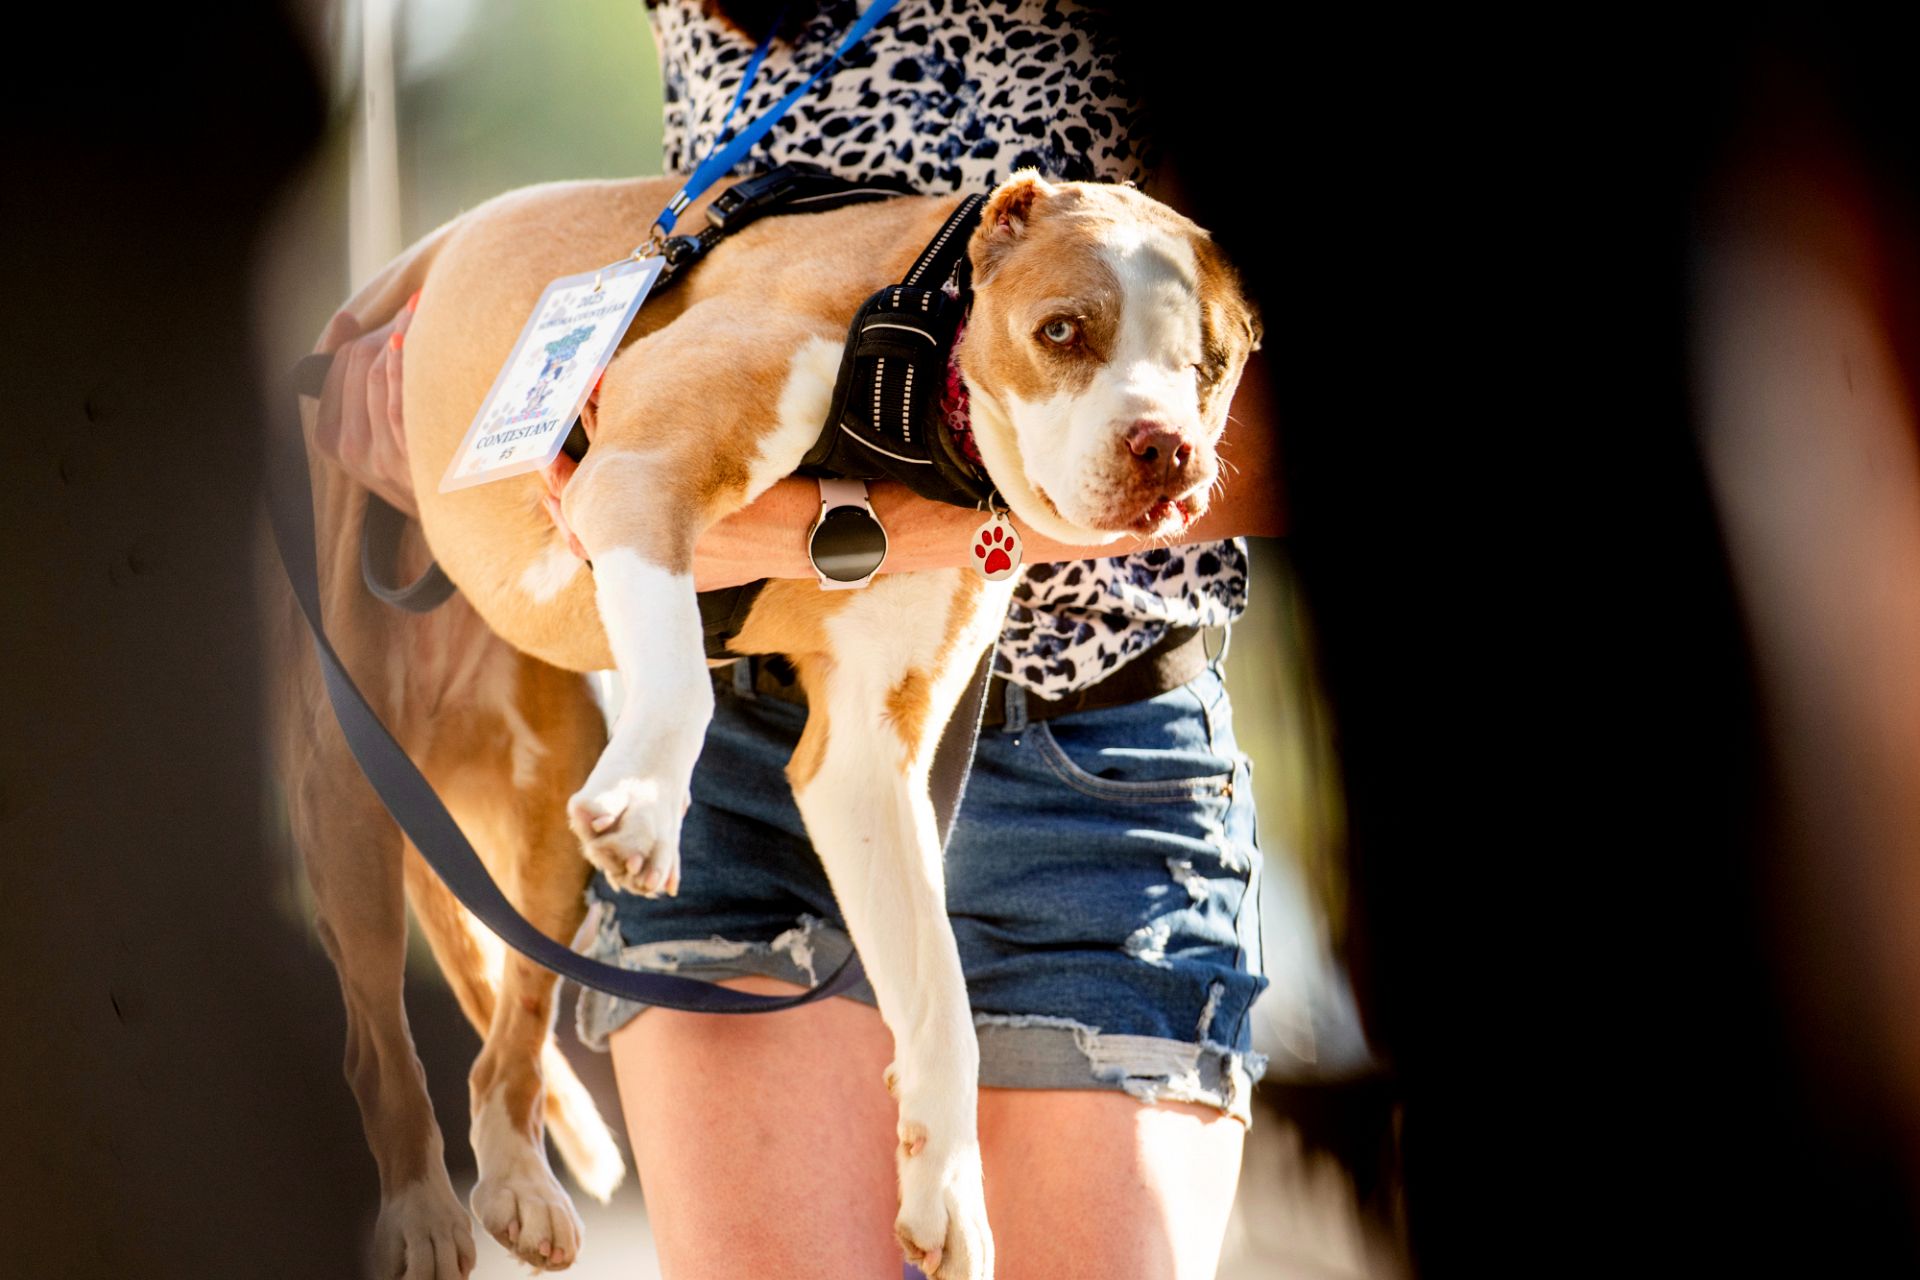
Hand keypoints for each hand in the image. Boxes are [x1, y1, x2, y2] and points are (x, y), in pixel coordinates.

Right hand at [313, 295, 417, 514]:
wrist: (455, 515)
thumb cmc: (417, 459)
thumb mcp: (378, 426)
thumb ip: (356, 376)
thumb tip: (346, 319)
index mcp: (331, 437)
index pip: (338, 364)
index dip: (366, 336)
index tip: (394, 319)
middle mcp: (349, 448)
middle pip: (357, 363)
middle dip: (385, 334)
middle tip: (417, 314)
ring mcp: (377, 457)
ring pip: (376, 374)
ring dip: (401, 338)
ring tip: (425, 319)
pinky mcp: (407, 460)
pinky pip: (399, 400)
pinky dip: (408, 365)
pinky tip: (423, 348)